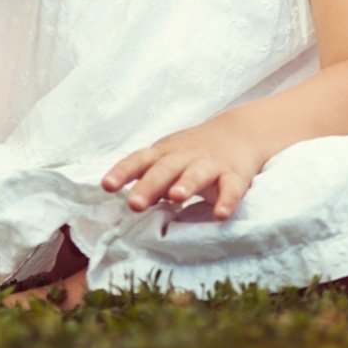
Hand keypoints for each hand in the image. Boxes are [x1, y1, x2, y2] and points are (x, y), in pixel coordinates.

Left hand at [100, 120, 263, 220]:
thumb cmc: (193, 153)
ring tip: (176, 197)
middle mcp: (185, 157)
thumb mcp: (168, 160)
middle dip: (149, 185)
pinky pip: (231, 188)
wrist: (239, 132)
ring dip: (186, 184)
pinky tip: (220, 215)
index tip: (107, 186)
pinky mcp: (235, 175)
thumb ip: (150, 179)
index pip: (140, 160)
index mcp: (164, 153)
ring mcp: (211, 165)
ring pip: (197, 173)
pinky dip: (227, 200)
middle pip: (165, 169)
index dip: (123, 172)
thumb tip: (131, 202)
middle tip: (135, 204)